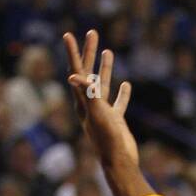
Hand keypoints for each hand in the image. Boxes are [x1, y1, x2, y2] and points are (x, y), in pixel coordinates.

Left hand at [63, 29, 137, 168]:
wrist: (119, 163)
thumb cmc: (107, 140)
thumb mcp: (96, 113)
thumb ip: (87, 93)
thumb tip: (73, 75)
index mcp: (83, 101)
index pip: (76, 71)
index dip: (72, 52)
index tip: (68, 34)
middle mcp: (90, 104)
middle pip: (87, 73)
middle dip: (89, 53)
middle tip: (92, 33)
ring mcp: (103, 112)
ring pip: (102, 85)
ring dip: (104, 68)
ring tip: (108, 51)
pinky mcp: (116, 121)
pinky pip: (119, 103)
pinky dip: (123, 93)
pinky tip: (127, 84)